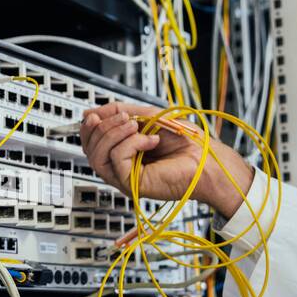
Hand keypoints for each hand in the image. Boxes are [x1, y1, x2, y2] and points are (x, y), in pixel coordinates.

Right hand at [79, 103, 254, 218]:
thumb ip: (121, 113)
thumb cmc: (186, 143)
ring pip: (97, 155)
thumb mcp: (148, 118)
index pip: (92, 140)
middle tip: (124, 117)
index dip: (90, 124)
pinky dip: (131, 143)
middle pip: (90, 147)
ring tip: (134, 126)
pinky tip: (150, 141)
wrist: (206, 159)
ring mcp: (124, 176)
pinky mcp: (131, 183)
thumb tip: (93, 113)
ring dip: (113, 133)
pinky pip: (116, 159)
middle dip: (103, 126)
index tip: (96, 113)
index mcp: (122, 151)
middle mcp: (120, 166)